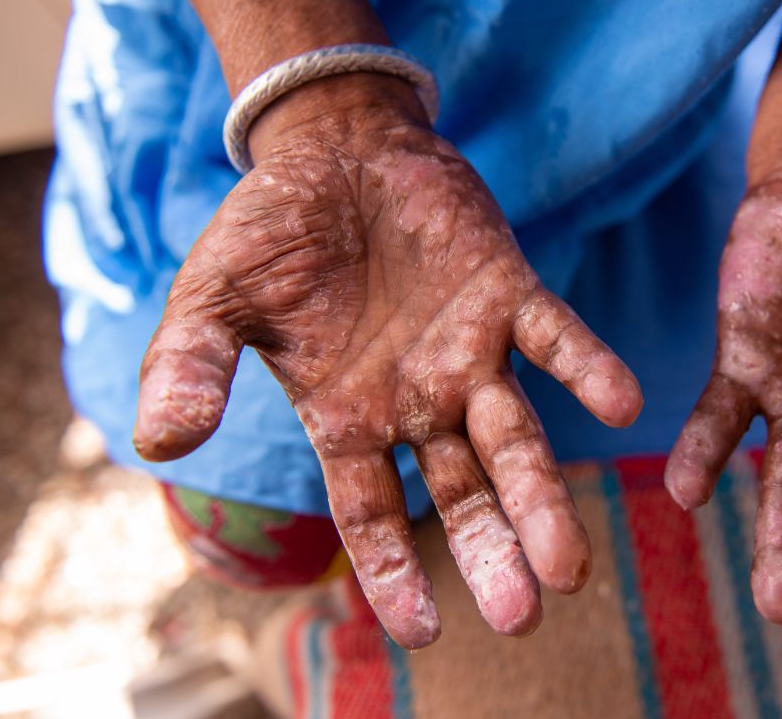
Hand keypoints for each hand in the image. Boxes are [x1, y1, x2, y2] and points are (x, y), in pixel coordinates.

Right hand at [133, 80, 642, 647]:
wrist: (337, 147)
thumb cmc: (271, 232)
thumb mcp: (213, 297)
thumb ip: (189, 365)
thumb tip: (157, 443)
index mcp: (350, 418)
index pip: (373, 514)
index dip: (392, 573)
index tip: (422, 634)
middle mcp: (419, 401)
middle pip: (461, 494)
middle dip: (490, 550)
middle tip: (523, 614)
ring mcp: (470, 352)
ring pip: (516, 438)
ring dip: (542, 495)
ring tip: (571, 566)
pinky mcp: (509, 293)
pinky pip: (556, 339)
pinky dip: (588, 370)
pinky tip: (624, 406)